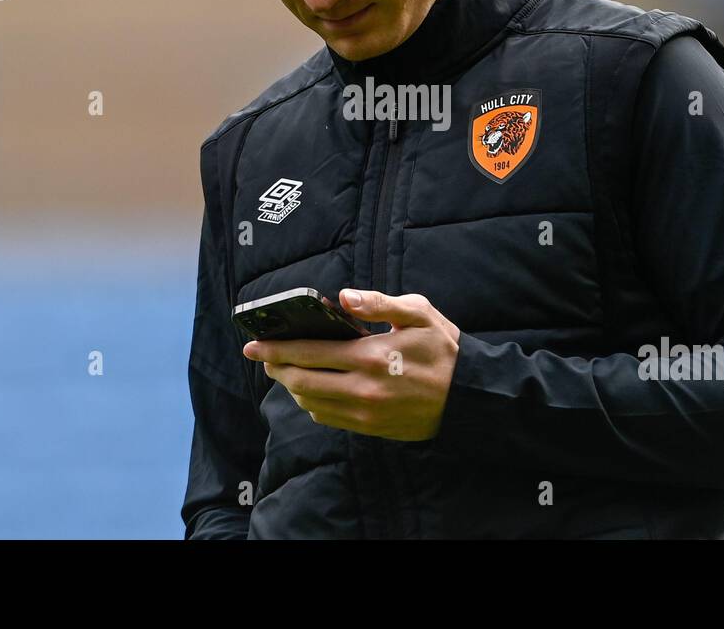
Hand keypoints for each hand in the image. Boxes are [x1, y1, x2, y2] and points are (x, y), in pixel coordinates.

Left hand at [243, 289, 461, 441]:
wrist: (470, 396)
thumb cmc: (444, 348)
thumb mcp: (418, 313)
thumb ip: (377, 302)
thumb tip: (342, 297)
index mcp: (370, 356)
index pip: (309, 353)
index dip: (276, 349)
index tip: (253, 344)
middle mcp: (363, 388)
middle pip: (302, 381)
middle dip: (277, 367)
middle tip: (265, 356)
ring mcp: (366, 412)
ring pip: (311, 403)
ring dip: (293, 386)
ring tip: (287, 370)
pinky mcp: (371, 427)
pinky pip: (329, 418)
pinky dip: (313, 404)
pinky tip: (313, 390)